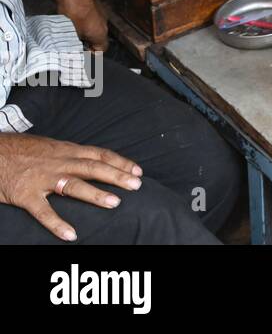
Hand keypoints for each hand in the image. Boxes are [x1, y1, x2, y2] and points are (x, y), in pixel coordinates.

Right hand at [0, 133, 142, 241]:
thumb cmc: (23, 151)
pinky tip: (70, 234)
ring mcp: (42, 178)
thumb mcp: (52, 147)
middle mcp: (58, 162)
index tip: (138, 171)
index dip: (120, 162)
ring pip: (72, 185)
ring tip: (114, 203)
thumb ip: (72, 155)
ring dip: (95, 194)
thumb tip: (93, 161)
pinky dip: (57, 223)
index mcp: (66, 150)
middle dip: (116, 175)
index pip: (100, 154)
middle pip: (93, 167)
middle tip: (136, 185)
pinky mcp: (25, 194)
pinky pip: (43, 211)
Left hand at [58, 0, 108, 51]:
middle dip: (87, 42)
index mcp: (101, 34)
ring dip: (85, 31)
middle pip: (98, 39)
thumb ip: (75, 45)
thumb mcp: (71, 35)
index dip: (90, 54)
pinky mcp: (96, 6)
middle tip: (73, 42)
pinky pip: (92, 18)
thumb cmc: (73, 14)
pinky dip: (84, 20)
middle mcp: (104, 24)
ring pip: (95, 27)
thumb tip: (74, 50)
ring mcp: (101, 13)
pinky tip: (73, 18)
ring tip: (71, 29)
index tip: (81, 53)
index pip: (101, 50)